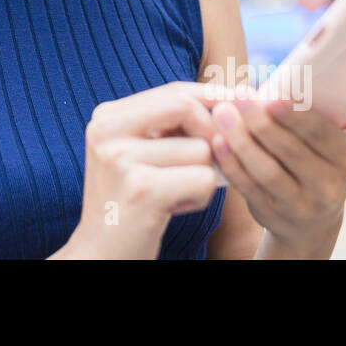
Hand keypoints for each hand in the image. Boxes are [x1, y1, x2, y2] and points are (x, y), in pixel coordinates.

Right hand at [63, 81, 221, 258]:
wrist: (102, 254)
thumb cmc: (132, 203)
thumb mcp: (138, 154)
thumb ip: (170, 126)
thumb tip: (232, 100)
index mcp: (107, 117)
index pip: (172, 91)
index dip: (212, 96)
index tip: (243, 99)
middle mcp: (107, 131)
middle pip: (185, 107)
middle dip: (211, 132)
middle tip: (211, 161)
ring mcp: (121, 159)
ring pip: (201, 149)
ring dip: (202, 175)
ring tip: (175, 193)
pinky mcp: (142, 189)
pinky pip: (203, 179)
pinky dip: (200, 197)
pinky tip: (174, 209)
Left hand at [203, 75, 345, 257]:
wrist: (312, 220)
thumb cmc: (330, 163)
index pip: (321, 136)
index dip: (296, 118)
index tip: (271, 97)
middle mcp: (330, 186)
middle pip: (290, 153)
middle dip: (261, 123)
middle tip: (237, 96)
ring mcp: (300, 204)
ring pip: (266, 171)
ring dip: (240, 141)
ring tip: (222, 114)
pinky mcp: (272, 215)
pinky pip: (248, 188)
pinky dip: (231, 165)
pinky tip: (216, 142)